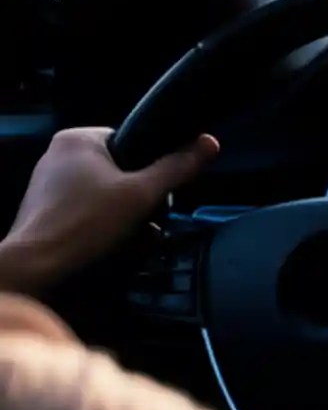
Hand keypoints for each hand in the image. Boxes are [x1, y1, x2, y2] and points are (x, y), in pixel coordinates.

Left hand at [0, 128, 218, 292]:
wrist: (35, 269)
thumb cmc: (87, 222)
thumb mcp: (142, 194)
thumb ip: (177, 167)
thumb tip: (210, 142)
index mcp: (77, 139)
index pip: (131, 141)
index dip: (152, 166)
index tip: (160, 190)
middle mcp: (57, 155)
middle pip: (120, 170)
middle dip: (141, 197)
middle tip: (152, 217)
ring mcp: (47, 184)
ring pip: (106, 193)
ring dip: (127, 215)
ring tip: (137, 236)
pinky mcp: (44, 211)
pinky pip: (87, 210)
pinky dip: (104, 224)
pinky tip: (116, 244)